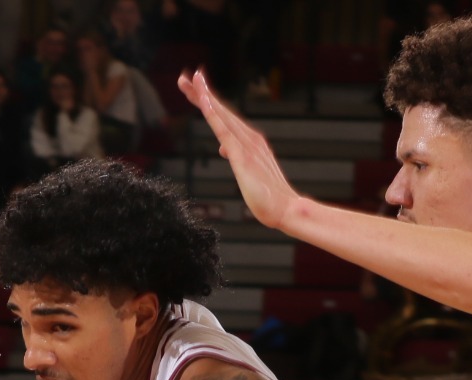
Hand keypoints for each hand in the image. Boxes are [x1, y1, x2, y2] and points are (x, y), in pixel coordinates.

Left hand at [177, 68, 301, 230]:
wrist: (286, 209)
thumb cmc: (269, 197)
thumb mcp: (247, 173)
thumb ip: (236, 157)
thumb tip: (223, 148)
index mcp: (250, 141)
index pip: (225, 118)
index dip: (209, 102)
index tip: (196, 89)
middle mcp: (249, 138)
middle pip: (221, 111)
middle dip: (202, 93)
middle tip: (184, 78)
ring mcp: (246, 145)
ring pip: (221, 115)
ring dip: (205, 97)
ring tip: (190, 81)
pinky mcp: (242, 156)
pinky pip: (223, 131)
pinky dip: (213, 114)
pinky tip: (203, 101)